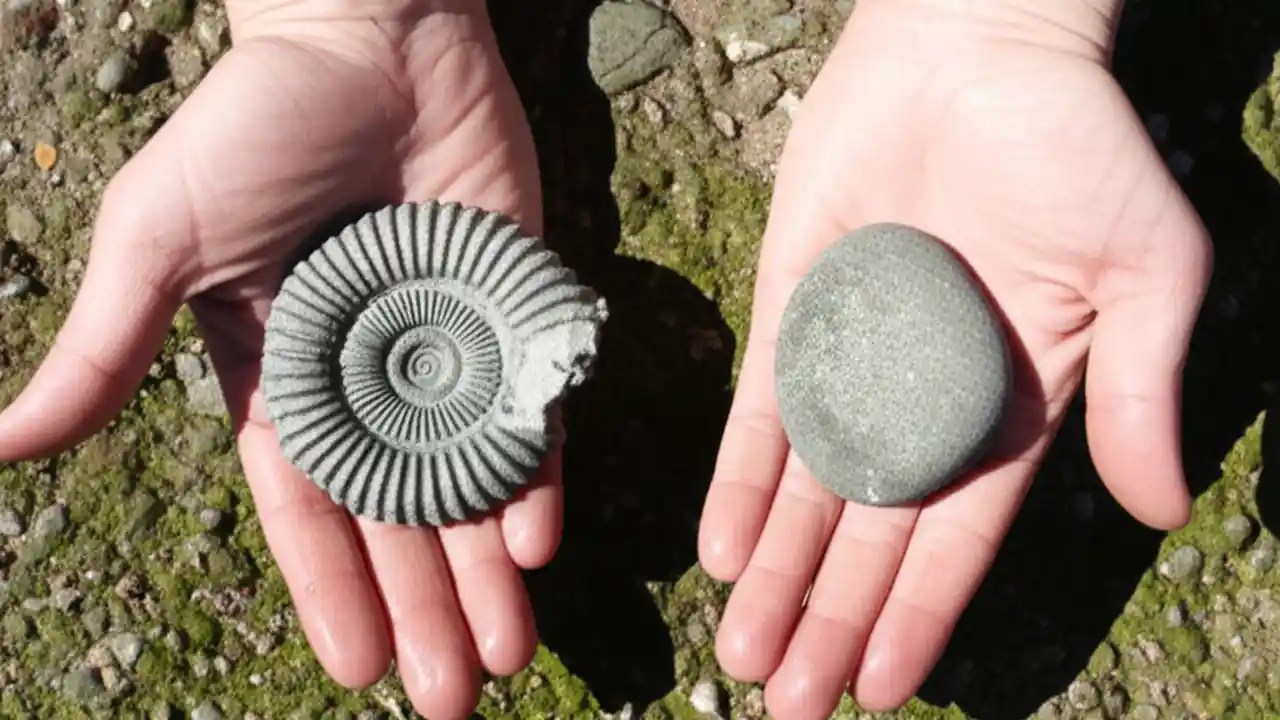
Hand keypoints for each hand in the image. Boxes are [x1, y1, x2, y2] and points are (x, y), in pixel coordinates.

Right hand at [0, 2, 552, 716]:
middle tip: (453, 698)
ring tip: (509, 654)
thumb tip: (3, 447)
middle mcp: (370, 382)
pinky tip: (540, 543)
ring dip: (486, 571)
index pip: (308, 512)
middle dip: (423, 610)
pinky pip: (531, 410)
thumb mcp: (159, 239)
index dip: (332, 592)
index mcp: (282, 380)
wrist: (368, 36)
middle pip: (400, 519)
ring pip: (470, 483)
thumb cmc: (252, 127)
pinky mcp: (514, 310)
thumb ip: (105, 348)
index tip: (357, 675)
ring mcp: (447, 351)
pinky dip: (537, 474)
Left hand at [697, 1, 1211, 716]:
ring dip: (773, 574)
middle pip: (869, 538)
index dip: (917, 616)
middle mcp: (922, 399)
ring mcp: (851, 358)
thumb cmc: (1079, 145)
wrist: (978, 42)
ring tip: (742, 654)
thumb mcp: (1149, 272)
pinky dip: (738, 482)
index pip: (955, 541)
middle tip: (786, 703)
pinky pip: (761, 413)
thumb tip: (1166, 513)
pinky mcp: (791, 309)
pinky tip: (716, 549)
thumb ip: (1144, 395)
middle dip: (828, 620)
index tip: (880, 690)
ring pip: (805, 493)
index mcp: (1009, 408)